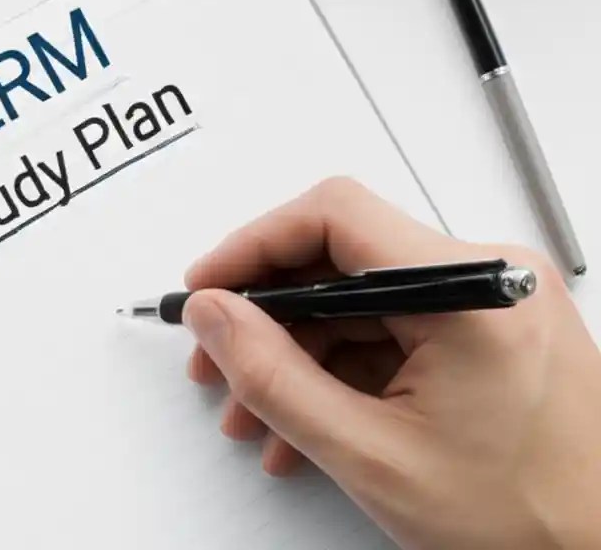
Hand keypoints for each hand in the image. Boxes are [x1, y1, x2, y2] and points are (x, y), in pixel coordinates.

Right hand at [183, 177, 600, 549]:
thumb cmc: (528, 520)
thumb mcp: (372, 454)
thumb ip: (275, 378)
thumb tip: (214, 316)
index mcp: (472, 291)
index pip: (335, 216)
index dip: (254, 245)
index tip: (207, 286)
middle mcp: (491, 278)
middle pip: (341, 261)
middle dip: (268, 316)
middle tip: (218, 361)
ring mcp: (494, 304)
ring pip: (360, 301)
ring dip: (299, 355)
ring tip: (259, 415)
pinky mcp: (492, 333)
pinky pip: (393, 329)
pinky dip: (343, 370)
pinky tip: (311, 421)